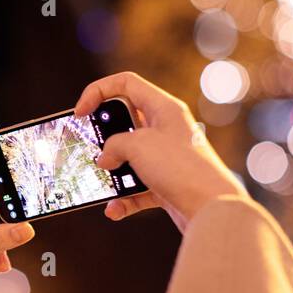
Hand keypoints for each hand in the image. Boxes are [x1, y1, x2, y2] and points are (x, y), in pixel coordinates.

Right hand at [75, 72, 247, 232]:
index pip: (126, 84)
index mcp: (164, 108)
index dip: (99, 91)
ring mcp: (166, 157)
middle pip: (125, 122)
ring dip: (112, 171)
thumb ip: (114, 145)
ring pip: (129, 158)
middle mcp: (166, 129)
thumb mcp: (138, 146)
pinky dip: (123, 198)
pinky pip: (137, 187)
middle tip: (89, 147)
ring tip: (101, 181)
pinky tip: (114, 208)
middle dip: (103, 136)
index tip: (80, 112)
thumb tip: (105, 158)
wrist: (212, 208)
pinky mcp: (166, 183)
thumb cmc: (181, 168)